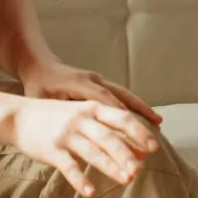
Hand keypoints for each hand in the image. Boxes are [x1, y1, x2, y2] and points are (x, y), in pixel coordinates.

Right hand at [11, 96, 159, 194]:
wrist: (18, 116)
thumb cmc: (56, 117)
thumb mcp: (83, 115)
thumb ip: (109, 128)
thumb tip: (139, 150)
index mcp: (92, 108)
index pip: (122, 118)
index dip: (139, 133)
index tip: (154, 147)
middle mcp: (81, 119)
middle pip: (109, 137)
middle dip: (127, 154)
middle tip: (140, 170)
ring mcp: (66, 134)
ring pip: (92, 152)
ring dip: (111, 167)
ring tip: (126, 180)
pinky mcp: (51, 150)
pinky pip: (69, 167)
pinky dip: (80, 180)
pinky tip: (91, 193)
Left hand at [20, 58, 161, 125]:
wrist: (40, 65)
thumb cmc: (38, 87)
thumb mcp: (43, 100)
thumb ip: (57, 113)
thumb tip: (70, 132)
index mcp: (81, 83)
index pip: (105, 101)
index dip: (120, 116)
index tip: (134, 131)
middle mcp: (95, 80)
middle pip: (122, 96)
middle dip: (140, 112)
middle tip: (156, 126)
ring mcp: (100, 81)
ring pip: (126, 95)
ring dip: (142, 108)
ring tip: (158, 122)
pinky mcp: (101, 84)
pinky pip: (121, 95)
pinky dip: (134, 106)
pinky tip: (145, 117)